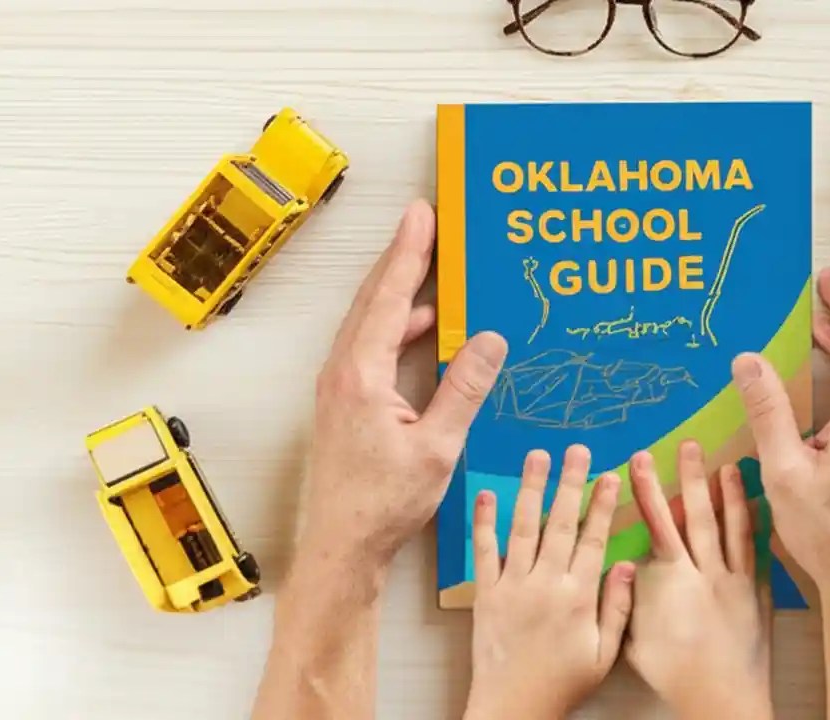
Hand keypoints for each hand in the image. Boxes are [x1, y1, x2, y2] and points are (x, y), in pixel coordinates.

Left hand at [252, 200, 508, 719]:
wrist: (342, 546)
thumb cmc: (384, 504)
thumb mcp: (437, 446)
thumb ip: (464, 389)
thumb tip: (490, 340)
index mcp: (361, 374)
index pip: (390, 298)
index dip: (409, 253)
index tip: (423, 215)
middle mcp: (342, 371)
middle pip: (373, 300)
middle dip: (402, 259)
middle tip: (427, 224)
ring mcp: (339, 386)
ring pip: (371, 322)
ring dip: (401, 293)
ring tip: (435, 270)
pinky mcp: (344, 402)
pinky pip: (371, 346)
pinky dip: (398, 327)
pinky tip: (426, 332)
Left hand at [466, 445, 634, 719]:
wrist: (512, 709)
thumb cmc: (562, 684)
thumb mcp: (604, 654)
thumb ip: (617, 608)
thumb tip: (626, 564)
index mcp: (577, 597)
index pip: (594, 539)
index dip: (603, 504)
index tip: (611, 474)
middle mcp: (545, 584)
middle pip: (561, 523)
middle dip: (570, 482)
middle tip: (578, 449)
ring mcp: (512, 586)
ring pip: (524, 528)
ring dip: (531, 488)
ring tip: (537, 456)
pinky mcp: (486, 594)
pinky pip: (484, 552)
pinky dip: (484, 522)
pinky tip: (487, 494)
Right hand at [624, 442, 772, 719]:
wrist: (724, 700)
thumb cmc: (675, 675)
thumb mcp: (635, 640)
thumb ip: (629, 601)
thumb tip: (626, 567)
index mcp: (673, 581)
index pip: (659, 525)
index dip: (648, 491)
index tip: (639, 460)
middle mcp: (707, 573)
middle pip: (698, 516)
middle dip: (690, 479)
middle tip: (688, 445)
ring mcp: (736, 581)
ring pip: (732, 527)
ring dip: (729, 494)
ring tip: (728, 463)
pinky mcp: (758, 592)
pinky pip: (758, 551)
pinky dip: (758, 525)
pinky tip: (761, 504)